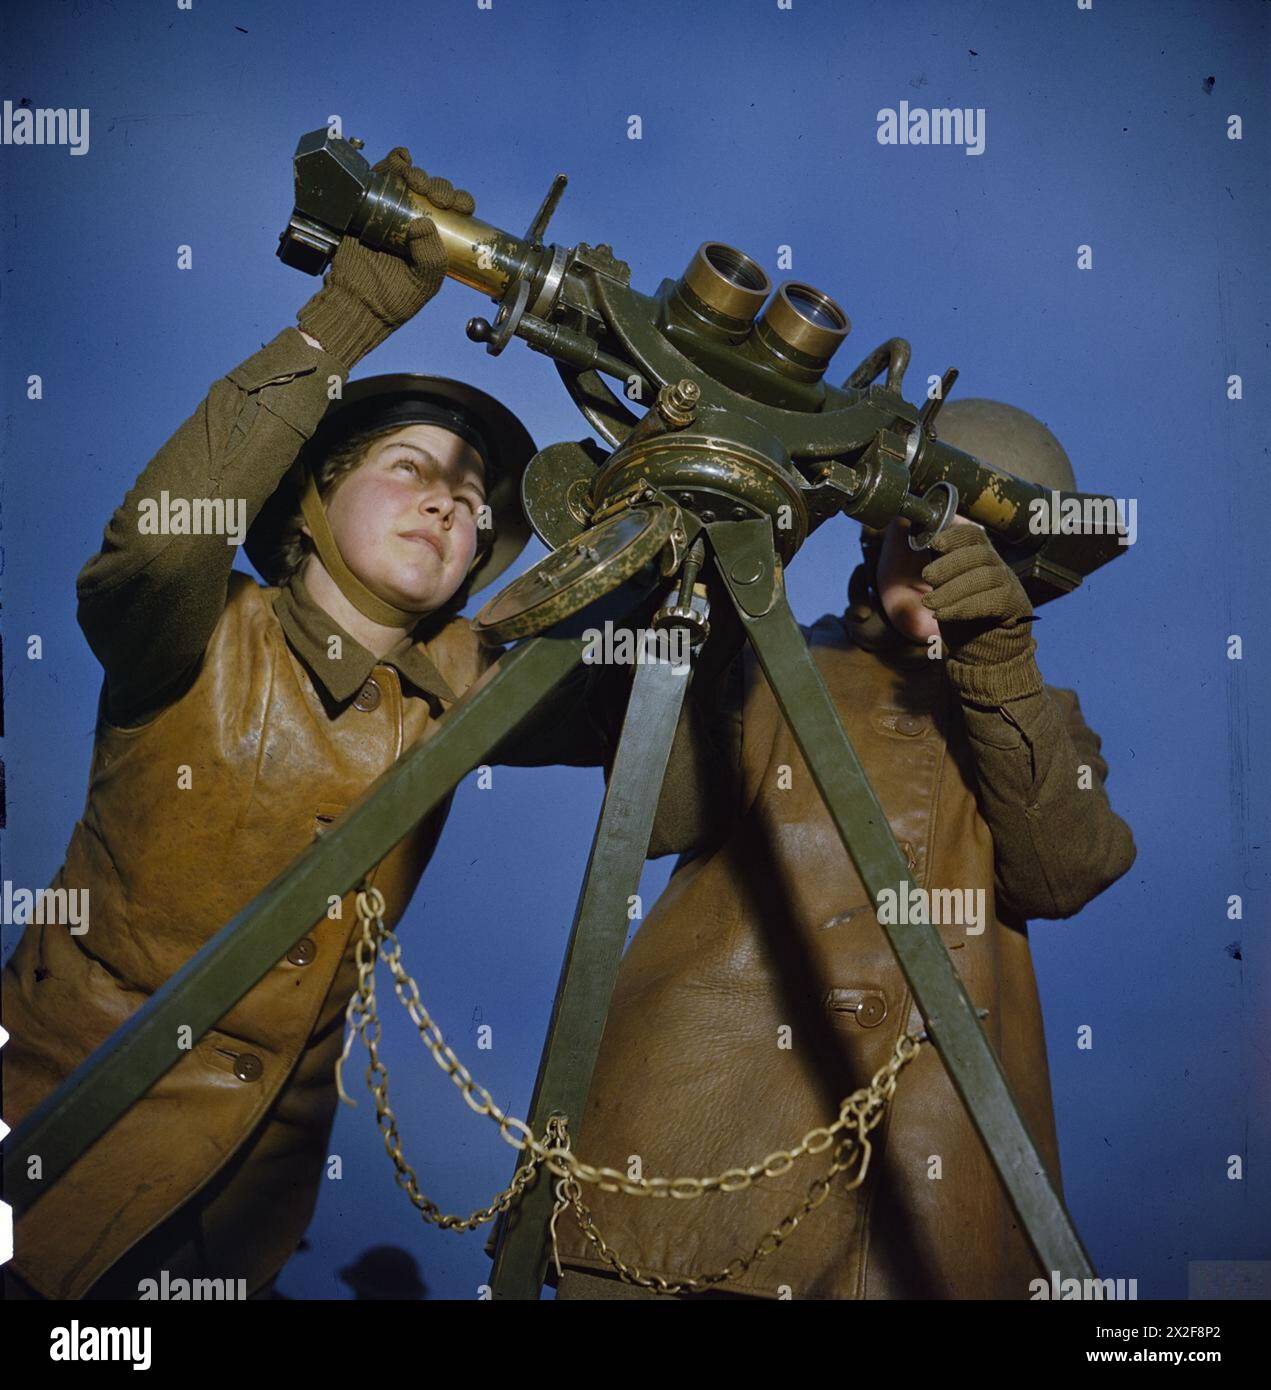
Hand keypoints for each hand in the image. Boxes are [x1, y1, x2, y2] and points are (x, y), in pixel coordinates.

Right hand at [296, 146, 475, 369]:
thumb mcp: (425, 283)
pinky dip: (394, 162)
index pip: (454, 212)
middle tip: (434, 197)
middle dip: (438, 187)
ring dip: (417, 173)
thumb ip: (432, 257)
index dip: (460, 201)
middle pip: (433, 191)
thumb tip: (423, 222)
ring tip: (415, 181)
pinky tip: (402, 160)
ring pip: (410, 179)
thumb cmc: (395, 299)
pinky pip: (382, 175)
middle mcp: (416, 220)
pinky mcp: (368, 202)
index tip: (459, 206)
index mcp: (436, 238)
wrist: (357, 303)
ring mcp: (392, 209)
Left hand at [920, 523, 1042, 702]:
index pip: (973, 534)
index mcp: (981, 558)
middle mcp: (999, 568)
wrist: (984, 658)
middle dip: (950, 563)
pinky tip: (943, 615)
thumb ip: (934, 572)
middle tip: (926, 576)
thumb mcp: (941, 592)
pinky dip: (965, 607)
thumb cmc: (961, 621)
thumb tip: (916, 547)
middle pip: (980, 552)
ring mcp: (1010, 586)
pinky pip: (994, 600)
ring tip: (931, 602)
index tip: (934, 543)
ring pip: (986, 576)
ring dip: (953, 588)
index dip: (955, 535)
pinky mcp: (1016, 608)